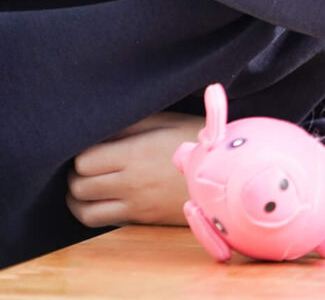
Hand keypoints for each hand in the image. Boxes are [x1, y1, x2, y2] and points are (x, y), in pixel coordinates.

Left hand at [67, 112, 202, 227]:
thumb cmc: (200, 140)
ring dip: (78, 199)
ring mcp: (137, 205)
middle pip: (80, 187)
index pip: (83, 161)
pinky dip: (95, 211)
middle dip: (76, 176)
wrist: (231, 174)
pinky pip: (104, 222)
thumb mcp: (168, 120)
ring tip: (87, 186)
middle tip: (86, 166)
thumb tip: (99, 126)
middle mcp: (132, 183)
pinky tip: (103, 199)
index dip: (81, 154)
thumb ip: (131, 123)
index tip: (92, 148)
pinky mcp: (144, 219)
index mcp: (136, 155)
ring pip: (85, 211)